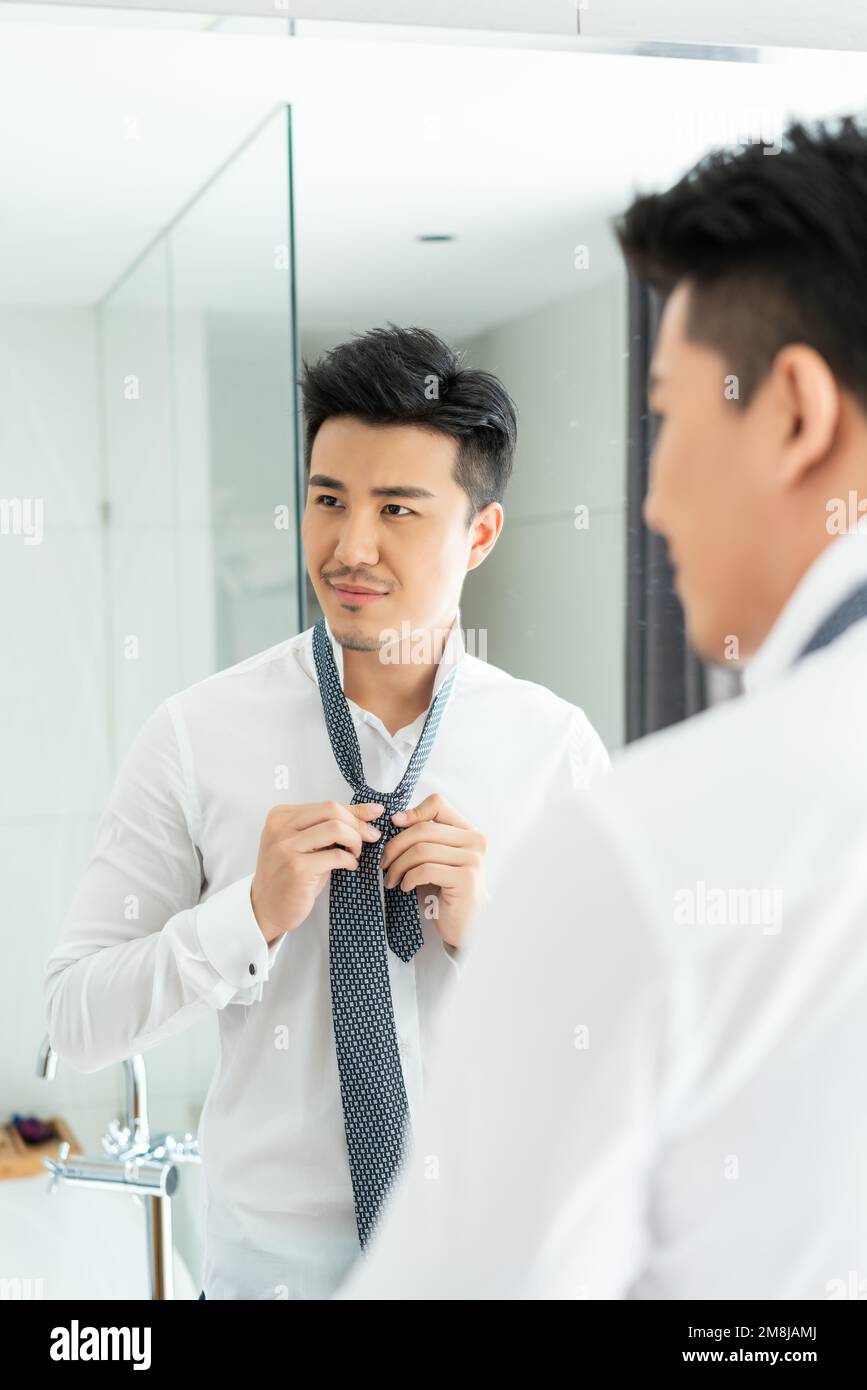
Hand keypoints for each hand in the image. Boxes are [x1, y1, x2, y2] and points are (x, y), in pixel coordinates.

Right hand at [250, 800, 383, 943]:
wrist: (267, 908)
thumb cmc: (290, 875)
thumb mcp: (307, 844)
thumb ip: (329, 826)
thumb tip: (370, 811)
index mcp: (281, 816)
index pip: (327, 805)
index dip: (355, 811)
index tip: (375, 815)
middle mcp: (281, 828)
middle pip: (332, 810)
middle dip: (358, 824)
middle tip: (371, 837)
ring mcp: (287, 847)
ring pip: (336, 828)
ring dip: (355, 841)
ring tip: (355, 854)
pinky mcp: (297, 868)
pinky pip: (336, 855)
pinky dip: (350, 860)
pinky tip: (349, 866)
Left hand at [380, 793, 486, 950]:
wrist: (462, 925)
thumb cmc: (444, 891)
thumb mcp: (432, 858)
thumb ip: (422, 837)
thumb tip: (396, 818)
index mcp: (468, 830)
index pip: (438, 804)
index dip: (412, 812)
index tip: (394, 825)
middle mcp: (475, 840)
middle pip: (424, 829)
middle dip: (395, 846)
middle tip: (383, 863)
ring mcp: (473, 859)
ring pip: (421, 850)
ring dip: (398, 866)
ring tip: (391, 879)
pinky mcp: (466, 879)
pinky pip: (426, 870)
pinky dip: (408, 878)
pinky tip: (405, 887)